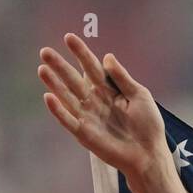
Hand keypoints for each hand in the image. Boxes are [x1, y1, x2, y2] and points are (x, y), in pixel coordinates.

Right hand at [37, 33, 167, 184]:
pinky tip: (49, 97)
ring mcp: (88, 116)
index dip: (80, 53)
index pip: (91, 67)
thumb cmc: (148, 125)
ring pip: (67, 97)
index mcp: (108, 90)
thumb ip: (122, 78)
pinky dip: (59, 110)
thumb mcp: (140, 96)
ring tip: (42, 69)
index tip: (69, 37)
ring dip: (54, 84)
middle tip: (45, 51)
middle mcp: (94, 101)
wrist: (149, 154)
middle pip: (74, 80)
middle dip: (60, 66)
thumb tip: (107, 56)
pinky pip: (68, 120)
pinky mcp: (84, 134)